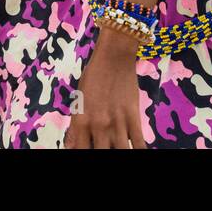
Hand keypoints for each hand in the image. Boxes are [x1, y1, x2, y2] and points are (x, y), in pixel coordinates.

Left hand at [64, 32, 143, 148]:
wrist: (114, 57)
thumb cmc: (93, 76)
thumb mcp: (79, 100)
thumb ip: (77, 125)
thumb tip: (72, 146)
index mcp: (81, 120)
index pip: (79, 150)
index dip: (83, 154)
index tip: (88, 150)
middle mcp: (98, 125)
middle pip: (100, 153)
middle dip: (101, 153)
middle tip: (104, 147)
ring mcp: (117, 122)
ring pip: (121, 151)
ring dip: (120, 151)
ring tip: (118, 148)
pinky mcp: (134, 117)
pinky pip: (139, 143)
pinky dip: (139, 150)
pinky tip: (136, 150)